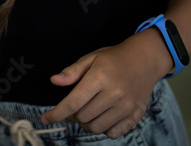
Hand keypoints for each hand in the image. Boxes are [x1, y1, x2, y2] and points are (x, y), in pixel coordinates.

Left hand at [39, 29, 171, 137]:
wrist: (145, 60)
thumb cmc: (114, 58)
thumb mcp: (91, 58)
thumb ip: (72, 71)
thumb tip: (54, 81)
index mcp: (100, 78)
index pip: (73, 103)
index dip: (56, 113)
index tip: (45, 119)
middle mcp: (114, 94)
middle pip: (83, 117)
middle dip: (72, 115)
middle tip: (73, 106)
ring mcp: (126, 107)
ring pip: (96, 128)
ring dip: (86, 123)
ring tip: (86, 111)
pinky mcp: (135, 115)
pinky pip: (113, 133)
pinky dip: (103, 129)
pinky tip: (102, 116)